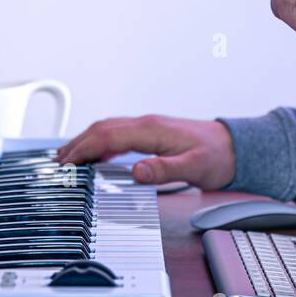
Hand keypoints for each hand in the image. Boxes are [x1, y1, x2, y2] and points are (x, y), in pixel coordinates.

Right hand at [53, 114, 235, 188]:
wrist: (236, 146)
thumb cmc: (218, 157)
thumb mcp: (194, 168)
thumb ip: (165, 170)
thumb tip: (137, 172)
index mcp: (152, 130)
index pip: (108, 137)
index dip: (84, 149)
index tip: (68, 161)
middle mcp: (147, 124)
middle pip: (103, 129)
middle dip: (78, 143)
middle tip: (59, 160)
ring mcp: (149, 126)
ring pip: (109, 128)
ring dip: (87, 140)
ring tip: (69, 155)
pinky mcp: (153, 132)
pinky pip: (119, 133)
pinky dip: (101, 141)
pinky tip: (97, 154)